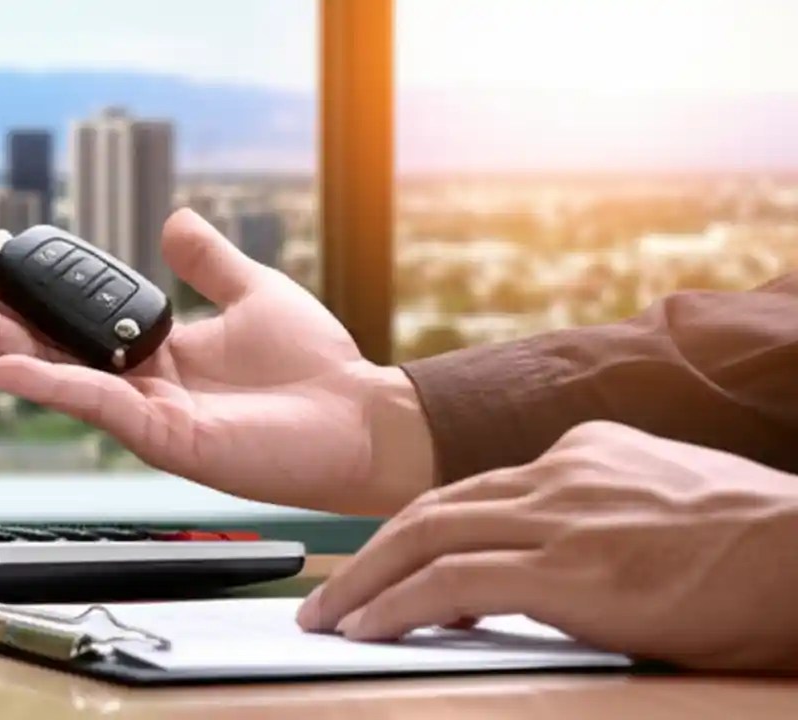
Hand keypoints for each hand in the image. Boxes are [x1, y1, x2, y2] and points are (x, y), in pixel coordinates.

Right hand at [0, 209, 432, 514]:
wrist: (364, 417)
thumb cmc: (318, 368)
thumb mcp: (254, 293)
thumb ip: (209, 263)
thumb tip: (173, 221)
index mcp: (157, 355)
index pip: (75, 323)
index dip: (31, 293)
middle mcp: (142, 388)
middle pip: (49, 348)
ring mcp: (149, 417)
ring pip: (58, 376)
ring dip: (0, 338)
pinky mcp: (168, 439)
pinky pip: (98, 408)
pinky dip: (50, 387)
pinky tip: (6, 364)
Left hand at [297, 420, 797, 671]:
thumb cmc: (762, 544)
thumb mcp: (669, 502)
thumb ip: (602, 514)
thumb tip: (565, 558)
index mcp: (584, 453)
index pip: (475, 494)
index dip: (421, 538)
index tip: (390, 572)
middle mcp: (560, 473)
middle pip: (433, 508)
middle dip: (370, 556)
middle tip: (328, 596)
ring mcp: (561, 516)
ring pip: (426, 537)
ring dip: (365, 581)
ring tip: (329, 619)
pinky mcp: (568, 569)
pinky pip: (452, 581)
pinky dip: (397, 604)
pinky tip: (369, 630)